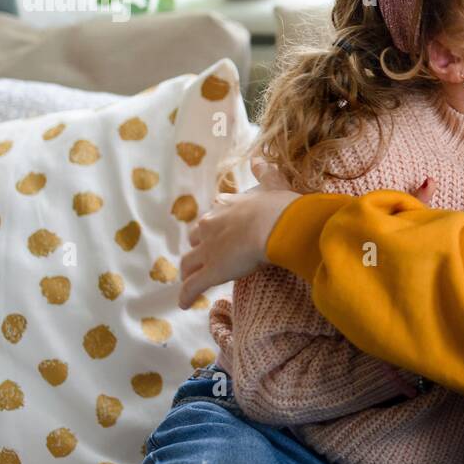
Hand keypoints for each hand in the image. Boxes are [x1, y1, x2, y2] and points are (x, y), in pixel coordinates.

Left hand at [178, 184, 301, 308]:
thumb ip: (265, 173)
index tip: (219, 231)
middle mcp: (211, 226)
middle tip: (204, 258)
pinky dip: (186, 296)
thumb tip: (258, 159)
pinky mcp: (210, 272)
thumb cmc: (278, 206)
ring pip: (189, 262)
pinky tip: (185, 304)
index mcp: (226, 207)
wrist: (276, 224)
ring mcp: (209, 250)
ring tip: (190, 281)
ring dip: (188, 272)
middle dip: (198, 248)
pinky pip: (193, 286)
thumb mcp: (273, 184)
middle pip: (196, 239)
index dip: (214, 226)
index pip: (213, 216)